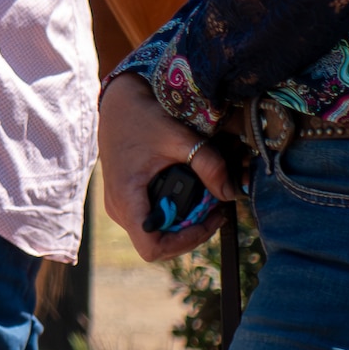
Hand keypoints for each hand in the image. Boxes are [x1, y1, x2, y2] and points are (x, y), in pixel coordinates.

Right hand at [102, 74, 231, 262]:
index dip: (183, 243)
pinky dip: (172, 216)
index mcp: (127, 197)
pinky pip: (149, 222)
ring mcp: (119, 205)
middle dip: (190, 233)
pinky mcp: (124, 199)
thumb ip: (209, 165)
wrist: (117, 103)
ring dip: (182, 226)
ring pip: (154, 235)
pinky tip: (187, 199)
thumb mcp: (179, 138)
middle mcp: (118, 207)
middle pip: (158, 244)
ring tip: (205, 205)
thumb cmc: (142, 117)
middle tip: (215, 211)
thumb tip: (230, 193)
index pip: (152, 247)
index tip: (205, 222)